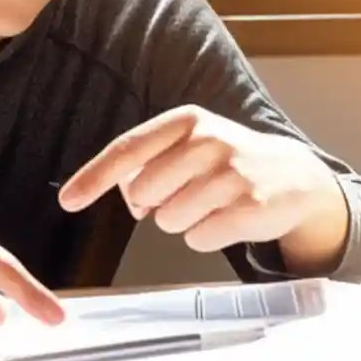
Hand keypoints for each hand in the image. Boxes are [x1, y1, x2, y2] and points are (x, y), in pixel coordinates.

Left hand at [57, 105, 347, 273]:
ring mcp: (232, 173)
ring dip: (184, 221)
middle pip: (145, 193)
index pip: (128, 149)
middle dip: (156, 204)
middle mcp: (209, 141)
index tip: (68, 201)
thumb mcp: (187, 147)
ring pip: (170, 221)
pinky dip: (207, 237)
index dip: (94, 177)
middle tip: (186, 193)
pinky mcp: (251, 206)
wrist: (293, 175)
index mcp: (186, 121)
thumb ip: (148, 164)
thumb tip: (131, 199)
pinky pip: (200, 239)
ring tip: (212, 204)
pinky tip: (229, 219)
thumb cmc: (225, 162)